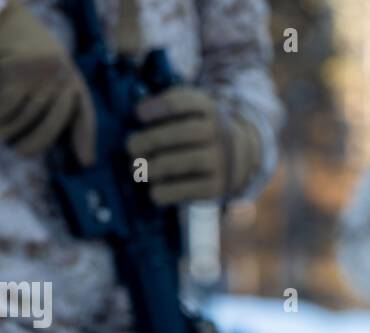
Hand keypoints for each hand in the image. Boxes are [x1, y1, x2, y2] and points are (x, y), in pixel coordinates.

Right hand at [0, 1, 95, 164]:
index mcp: (72, 77)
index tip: (86, 161)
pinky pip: (2, 108)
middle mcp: (61, 78)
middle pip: (50, 127)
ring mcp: (40, 77)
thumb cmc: (25, 45)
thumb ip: (58, 94)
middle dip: (32, 145)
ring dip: (1, 127)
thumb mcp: (50, 66)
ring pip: (21, 120)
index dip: (86, 138)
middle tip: (17, 152)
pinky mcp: (17, 74)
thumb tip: (65, 132)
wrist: (3, 12)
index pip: (84, 113)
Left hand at [127, 87, 261, 205]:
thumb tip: (137, 114)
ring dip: (155, 167)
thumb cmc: (199, 131)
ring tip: (138, 170)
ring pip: (186, 162)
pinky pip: (190, 190)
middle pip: (184, 132)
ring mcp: (221, 160)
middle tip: (131, 147)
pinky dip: (167, 192)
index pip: (183, 102)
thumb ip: (168, 108)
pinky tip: (154, 191)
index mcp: (208, 108)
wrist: (239, 157)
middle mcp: (219, 132)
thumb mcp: (192, 111)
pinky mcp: (218, 186)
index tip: (138, 114)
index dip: (158, 107)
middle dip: (151, 140)